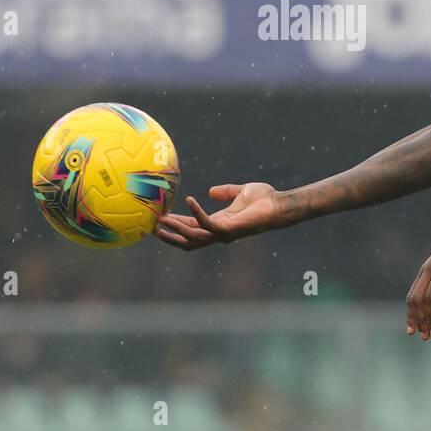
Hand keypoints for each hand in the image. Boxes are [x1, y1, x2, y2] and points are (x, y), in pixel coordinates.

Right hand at [154, 183, 281, 250]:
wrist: (279, 204)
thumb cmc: (264, 200)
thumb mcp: (239, 192)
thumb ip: (225, 192)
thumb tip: (211, 191)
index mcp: (218, 224)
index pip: (191, 228)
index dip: (175, 225)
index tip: (158, 218)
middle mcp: (218, 232)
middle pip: (187, 240)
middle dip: (169, 236)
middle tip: (151, 227)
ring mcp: (223, 233)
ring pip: (193, 236)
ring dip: (176, 228)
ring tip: (162, 218)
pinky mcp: (229, 229)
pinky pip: (207, 224)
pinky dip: (196, 213)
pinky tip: (189, 200)